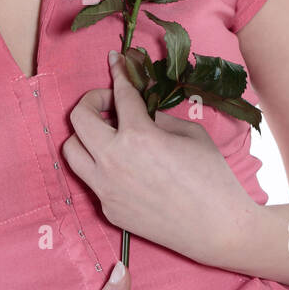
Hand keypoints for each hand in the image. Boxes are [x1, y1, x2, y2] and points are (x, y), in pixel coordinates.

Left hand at [61, 50, 260, 267]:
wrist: (217, 228)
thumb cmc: (212, 178)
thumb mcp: (190, 134)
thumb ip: (158, 119)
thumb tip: (142, 112)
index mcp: (138, 136)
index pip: (119, 94)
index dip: (118, 72)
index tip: (115, 60)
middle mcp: (113, 160)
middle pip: (78, 118)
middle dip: (92, 101)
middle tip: (110, 103)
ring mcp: (106, 188)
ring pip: (71, 150)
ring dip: (85, 135)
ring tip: (107, 135)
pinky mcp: (108, 209)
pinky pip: (92, 179)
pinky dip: (102, 167)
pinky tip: (125, 168)